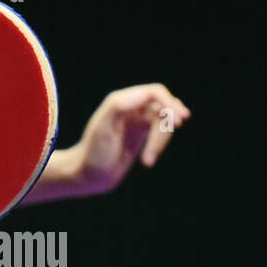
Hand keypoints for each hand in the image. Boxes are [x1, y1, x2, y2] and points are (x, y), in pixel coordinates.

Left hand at [69, 83, 191, 195]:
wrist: (87, 175)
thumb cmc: (93, 153)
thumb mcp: (102, 129)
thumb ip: (119, 106)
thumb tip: (143, 95)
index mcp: (119, 100)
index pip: (154, 92)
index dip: (169, 103)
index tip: (179, 121)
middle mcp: (128, 107)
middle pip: (162, 106)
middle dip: (168, 124)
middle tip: (164, 142)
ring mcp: (135, 120)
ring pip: (163, 120)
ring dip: (161, 140)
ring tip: (148, 161)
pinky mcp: (139, 134)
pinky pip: (160, 131)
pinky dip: (159, 144)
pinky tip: (149, 161)